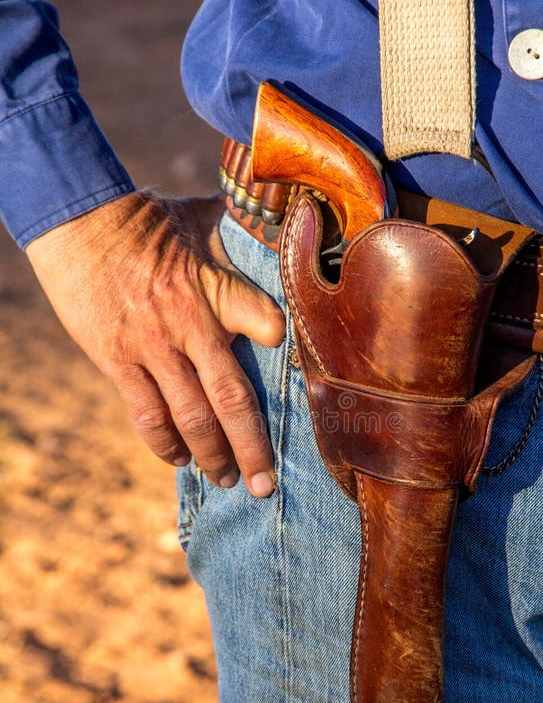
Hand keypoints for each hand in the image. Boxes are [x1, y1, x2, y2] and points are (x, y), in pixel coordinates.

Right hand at [26, 191, 285, 495]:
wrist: (79, 220)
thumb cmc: (150, 219)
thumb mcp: (206, 217)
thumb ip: (247, 235)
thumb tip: (291, 226)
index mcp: (217, 287)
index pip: (267, 324)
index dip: (286, 349)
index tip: (303, 381)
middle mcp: (190, 324)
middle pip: (231, 398)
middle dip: (253, 447)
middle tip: (266, 485)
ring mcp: (152, 347)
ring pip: (190, 417)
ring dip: (211, 456)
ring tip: (228, 481)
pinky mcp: (117, 359)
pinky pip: (146, 414)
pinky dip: (165, 444)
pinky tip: (180, 459)